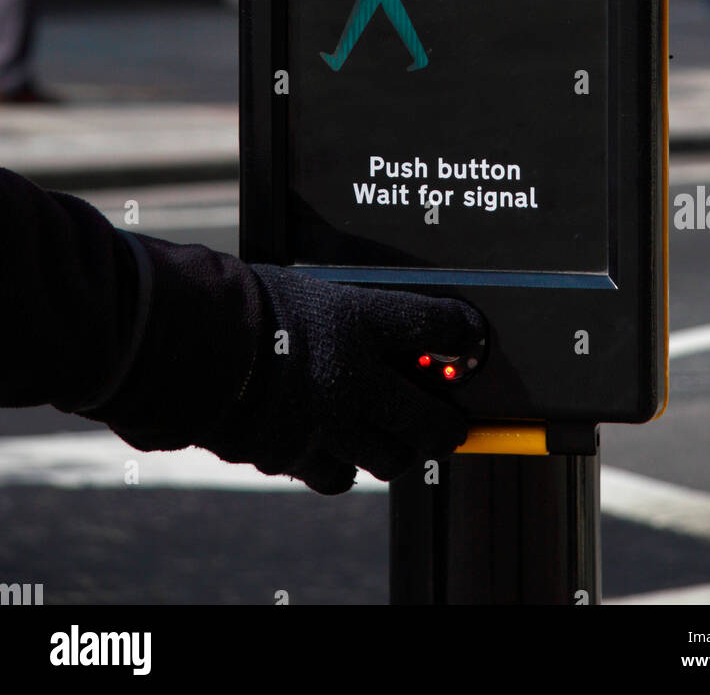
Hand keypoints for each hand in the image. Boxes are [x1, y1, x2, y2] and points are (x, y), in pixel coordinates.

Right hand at [197, 269, 485, 494]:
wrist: (187, 341)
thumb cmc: (238, 302)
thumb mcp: (302, 290)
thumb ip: (341, 316)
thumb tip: (372, 331)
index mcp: (358, 320)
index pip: (434, 324)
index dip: (459, 331)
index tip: (466, 335)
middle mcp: (353, 376)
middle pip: (430, 420)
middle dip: (448, 426)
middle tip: (451, 424)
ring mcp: (327, 422)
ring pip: (390, 460)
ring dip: (396, 451)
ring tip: (394, 440)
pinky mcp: (295, 455)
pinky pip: (337, 474)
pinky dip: (340, 464)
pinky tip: (335, 448)